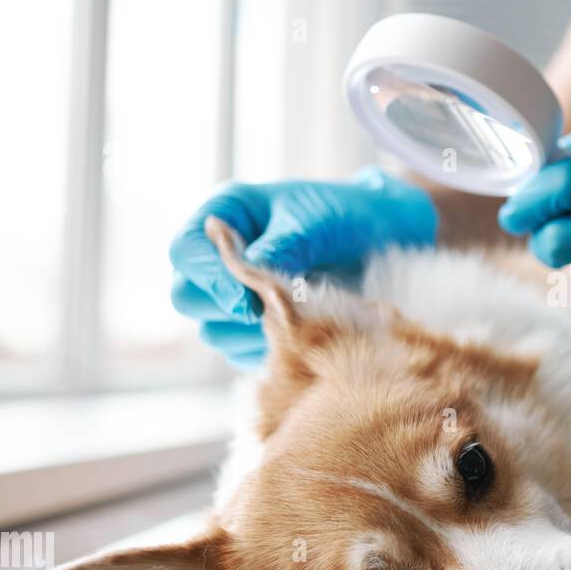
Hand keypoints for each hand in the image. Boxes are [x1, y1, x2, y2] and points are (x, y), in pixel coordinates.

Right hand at [169, 167, 435, 367]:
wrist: (384, 243)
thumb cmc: (348, 216)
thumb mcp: (318, 221)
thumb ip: (285, 245)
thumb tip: (250, 273)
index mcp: (227, 216)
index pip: (187, 252)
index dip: (210, 280)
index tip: (249, 302)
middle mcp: (221, 258)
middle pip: (187, 297)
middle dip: (226, 310)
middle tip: (273, 313)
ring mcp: (235, 295)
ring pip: (213, 331)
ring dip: (250, 334)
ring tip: (300, 320)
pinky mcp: (254, 328)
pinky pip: (242, 353)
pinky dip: (270, 350)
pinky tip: (305, 336)